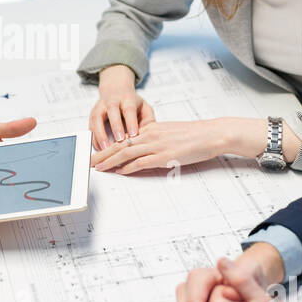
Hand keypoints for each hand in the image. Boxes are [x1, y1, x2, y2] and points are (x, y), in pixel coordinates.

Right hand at [89, 64, 153, 148]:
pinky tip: (99, 148)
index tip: (134, 134)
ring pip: (97, 118)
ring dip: (100, 134)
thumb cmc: (131, 102)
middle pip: (112, 111)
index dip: (131, 122)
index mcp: (127, 99)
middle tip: (119, 140)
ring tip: (106, 149)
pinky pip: (90, 126)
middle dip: (115, 126)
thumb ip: (148, 119)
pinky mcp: (92, 114)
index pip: (129, 109)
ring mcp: (100, 107)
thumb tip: (147, 134)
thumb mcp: (144, 107)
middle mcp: (112, 101)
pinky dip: (94, 138)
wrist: (115, 89)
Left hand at [91, 119, 234, 173]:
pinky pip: (141, 162)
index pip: (124, 138)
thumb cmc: (194, 135)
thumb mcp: (170, 133)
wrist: (211, 134)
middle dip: (103, 154)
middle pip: (120, 145)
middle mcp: (150, 135)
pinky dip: (129, 168)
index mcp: (151, 129)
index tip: (98, 151)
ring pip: (126, 153)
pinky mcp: (164, 156)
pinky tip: (120, 172)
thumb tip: (144, 148)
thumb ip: (155, 139)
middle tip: (90, 161)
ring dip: (110, 161)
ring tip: (98, 167)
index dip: (109, 145)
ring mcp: (157, 146)